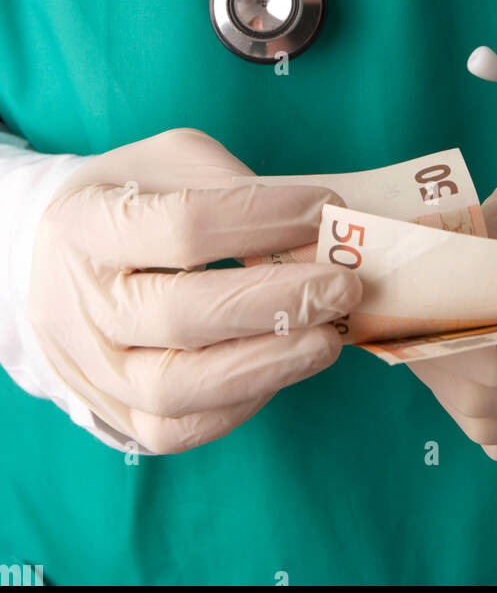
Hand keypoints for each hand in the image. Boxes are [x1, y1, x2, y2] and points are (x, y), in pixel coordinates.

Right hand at [26, 128, 361, 453]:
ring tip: (327, 337)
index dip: (264, 218)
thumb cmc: (133, 199)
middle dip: (275, 301)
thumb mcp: (169, 163)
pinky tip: (284, 365)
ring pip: (178, 387)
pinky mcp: (117, 414)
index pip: (182, 227)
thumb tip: (311, 223)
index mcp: (86, 225)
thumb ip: (231, 183)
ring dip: (267, 363)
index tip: (326, 209)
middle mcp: (80, 304)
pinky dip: (241, 403)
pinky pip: (179, 428)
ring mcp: (94, 369)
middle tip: (342, 286)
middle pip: (180, 315)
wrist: (57, 261)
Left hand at [406, 156, 496, 459]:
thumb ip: (483, 231)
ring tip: (425, 340)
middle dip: (435, 363)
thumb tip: (415, 267)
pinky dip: (477, 406)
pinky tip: (466, 362)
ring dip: (448, 388)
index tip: (405, 311)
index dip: (446, 341)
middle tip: (400, 325)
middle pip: (496, 399)